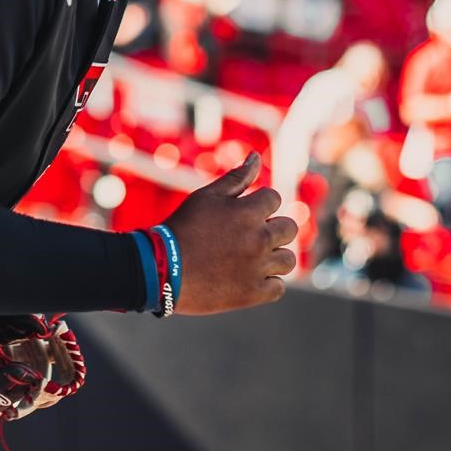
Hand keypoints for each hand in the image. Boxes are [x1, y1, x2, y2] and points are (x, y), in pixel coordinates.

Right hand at [164, 154, 295, 314]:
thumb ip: (236, 177)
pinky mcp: (252, 294)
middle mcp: (258, 239)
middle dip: (273, 228)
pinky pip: (278, 288)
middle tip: (249, 236)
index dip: (259, 204)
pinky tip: (250, 277)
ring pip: (288, 260)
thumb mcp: (207, 196)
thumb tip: (256, 156)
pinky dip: (269, 283)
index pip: (275, 199)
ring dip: (275, 256)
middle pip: (289, 228)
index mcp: (248, 212)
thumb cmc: (182, 228)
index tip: (241, 215)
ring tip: (252, 258)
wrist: (161, 269)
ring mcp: (257, 268)